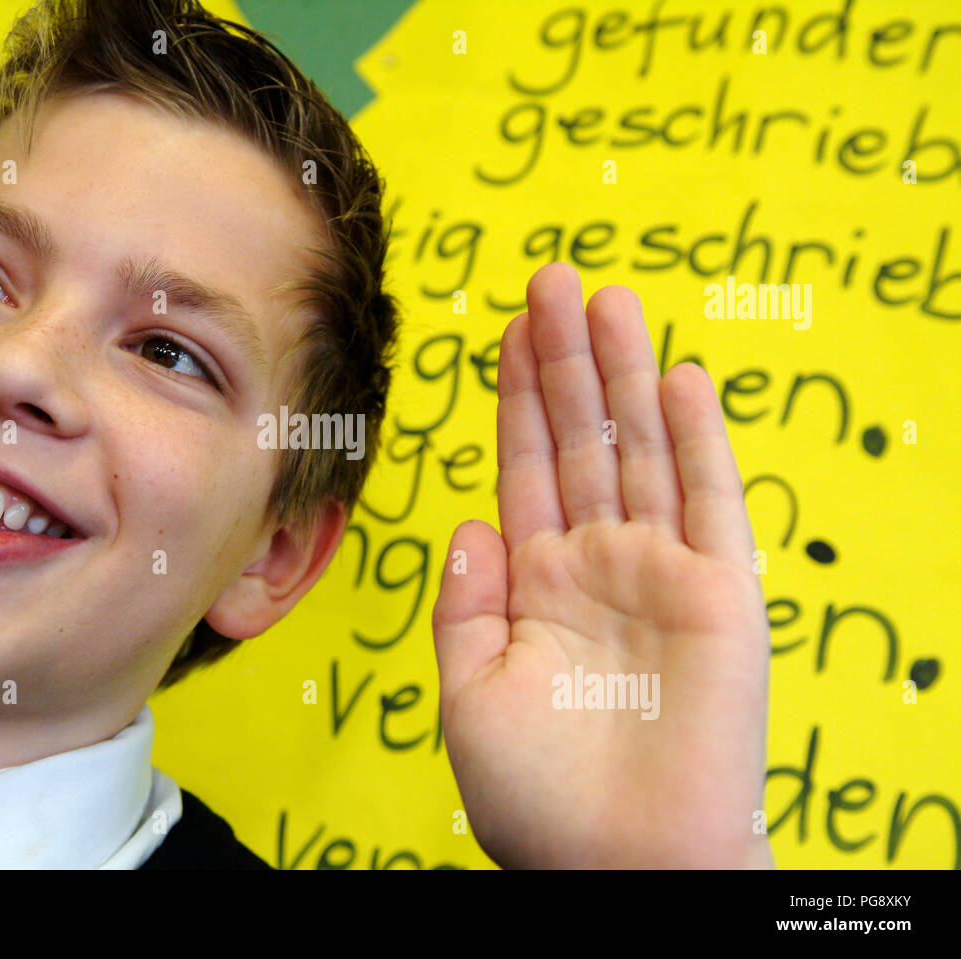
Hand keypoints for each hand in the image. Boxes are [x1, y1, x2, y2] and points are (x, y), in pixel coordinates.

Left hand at [432, 263, 773, 868]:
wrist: (617, 864)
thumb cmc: (538, 796)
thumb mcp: (469, 694)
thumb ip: (464, 606)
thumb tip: (471, 525)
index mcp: (537, 583)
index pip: (524, 466)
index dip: (513, 398)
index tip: (503, 331)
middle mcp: (599, 564)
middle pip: (581, 439)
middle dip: (565, 360)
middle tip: (551, 278)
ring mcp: (661, 573)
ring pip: (642, 451)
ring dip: (625, 375)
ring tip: (607, 300)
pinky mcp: (721, 595)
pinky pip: (709, 503)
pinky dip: (696, 441)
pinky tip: (678, 378)